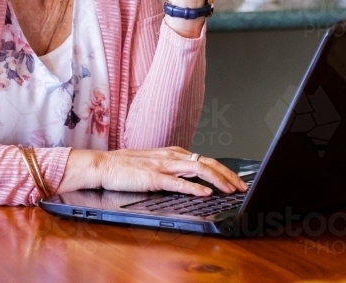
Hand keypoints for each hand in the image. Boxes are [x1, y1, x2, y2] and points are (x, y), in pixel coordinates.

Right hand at [58, 147, 247, 196]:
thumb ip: (175, 170)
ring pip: (198, 169)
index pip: (206, 160)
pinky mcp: (153, 177)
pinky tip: (205, 193)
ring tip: (230, 190)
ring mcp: (163, 165)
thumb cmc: (127, 167)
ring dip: (217, 180)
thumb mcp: (156, 165)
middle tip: (242, 187)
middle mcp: (172, 156)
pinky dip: (194, 188)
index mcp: (174, 152)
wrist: (103, 165)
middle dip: (228, 175)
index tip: (237, 181)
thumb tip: (195, 180)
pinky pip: (178, 182)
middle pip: (208, 163)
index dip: (225, 170)